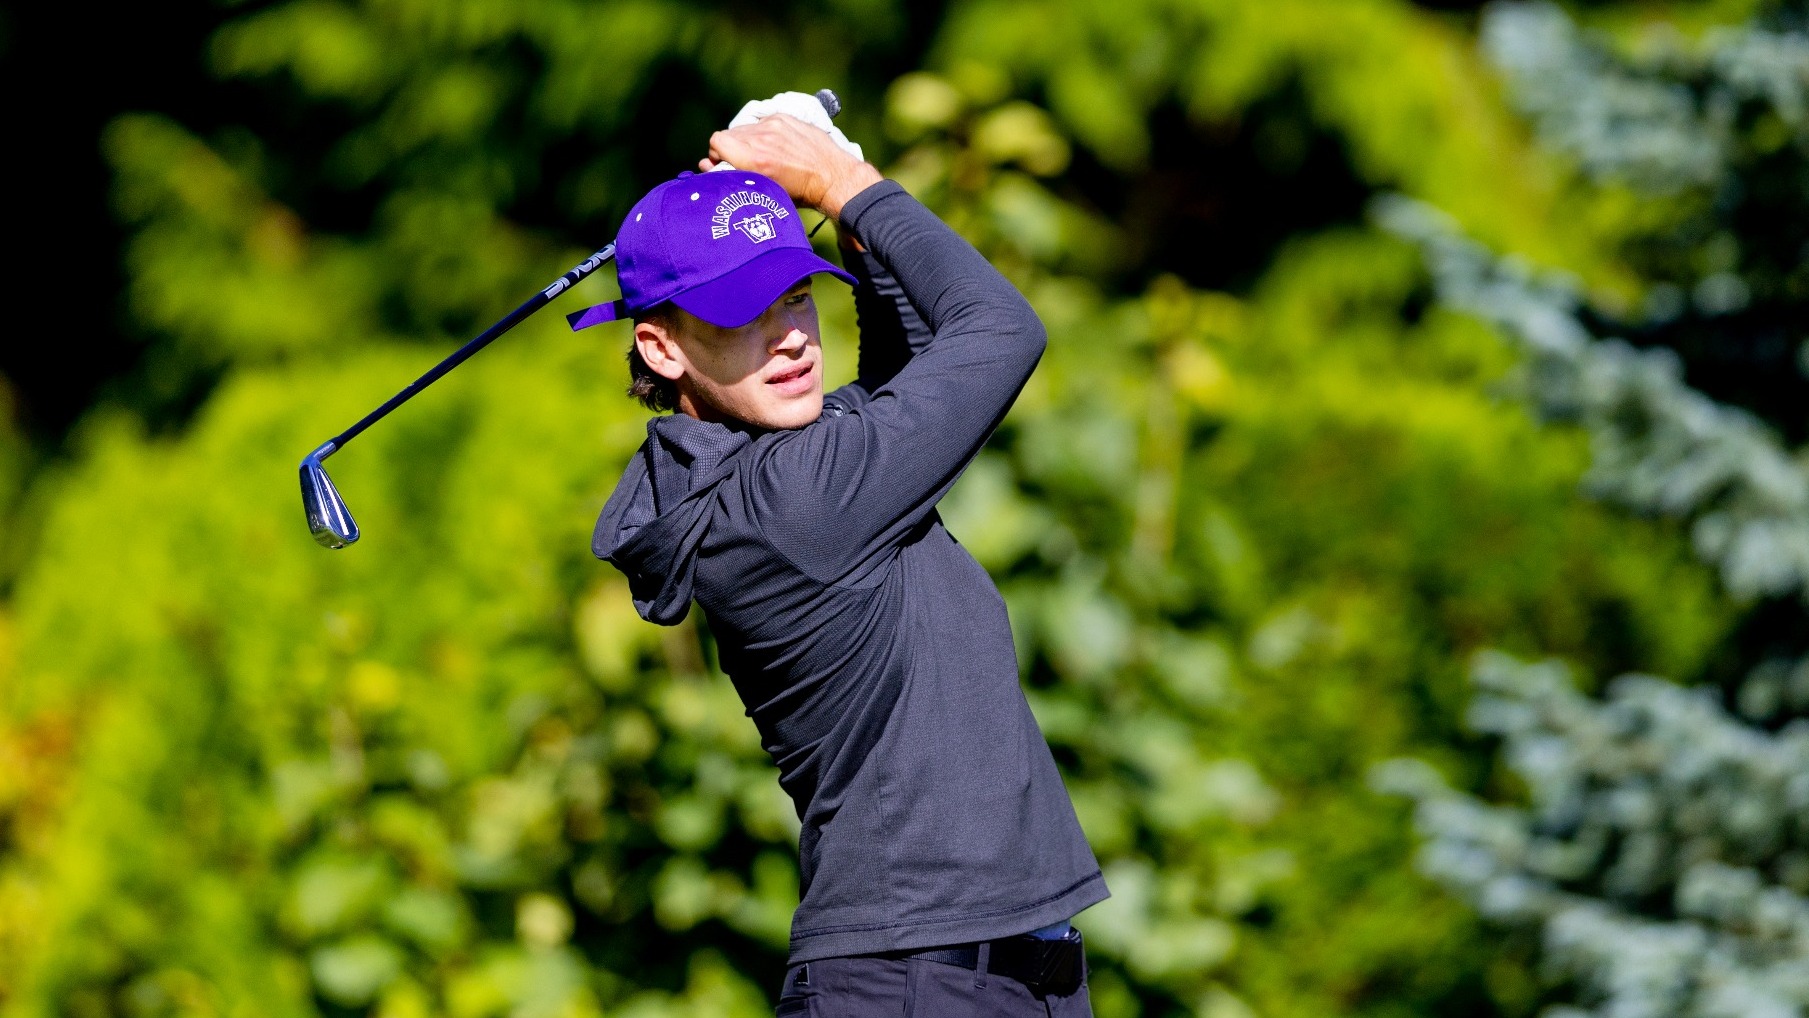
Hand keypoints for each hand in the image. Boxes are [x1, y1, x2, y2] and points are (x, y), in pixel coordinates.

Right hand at [700, 114, 883, 219]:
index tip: (726, 164)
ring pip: (745, 128)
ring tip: (765, 155)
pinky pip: (762, 121)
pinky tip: (777, 146)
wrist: (832, 178)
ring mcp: (774, 125)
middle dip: (732, 148)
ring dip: (748, 140)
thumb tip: (706, 165)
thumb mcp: (761, 190)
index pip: (717, 142)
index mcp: (754, 160)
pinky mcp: (784, 118)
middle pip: (729, 134)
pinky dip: (764, 132)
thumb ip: (732, 176)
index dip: (718, 154)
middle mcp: (762, 138)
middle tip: (745, 162)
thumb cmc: (798, 192)